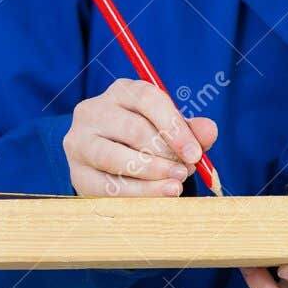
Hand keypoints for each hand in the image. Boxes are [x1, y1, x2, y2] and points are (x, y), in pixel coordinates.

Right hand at [62, 78, 216, 196]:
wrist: (105, 162)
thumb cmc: (143, 140)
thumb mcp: (167, 130)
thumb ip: (190, 130)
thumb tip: (209, 130)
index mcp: (120, 92)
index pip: (147, 98)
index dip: (174, 126)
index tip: (195, 154)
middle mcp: (93, 111)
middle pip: (132, 129)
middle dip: (165, 154)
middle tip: (185, 172)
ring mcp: (79, 142)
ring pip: (114, 157)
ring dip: (150, 173)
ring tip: (175, 185)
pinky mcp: (77, 172)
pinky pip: (106, 186)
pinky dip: (136, 193)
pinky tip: (158, 196)